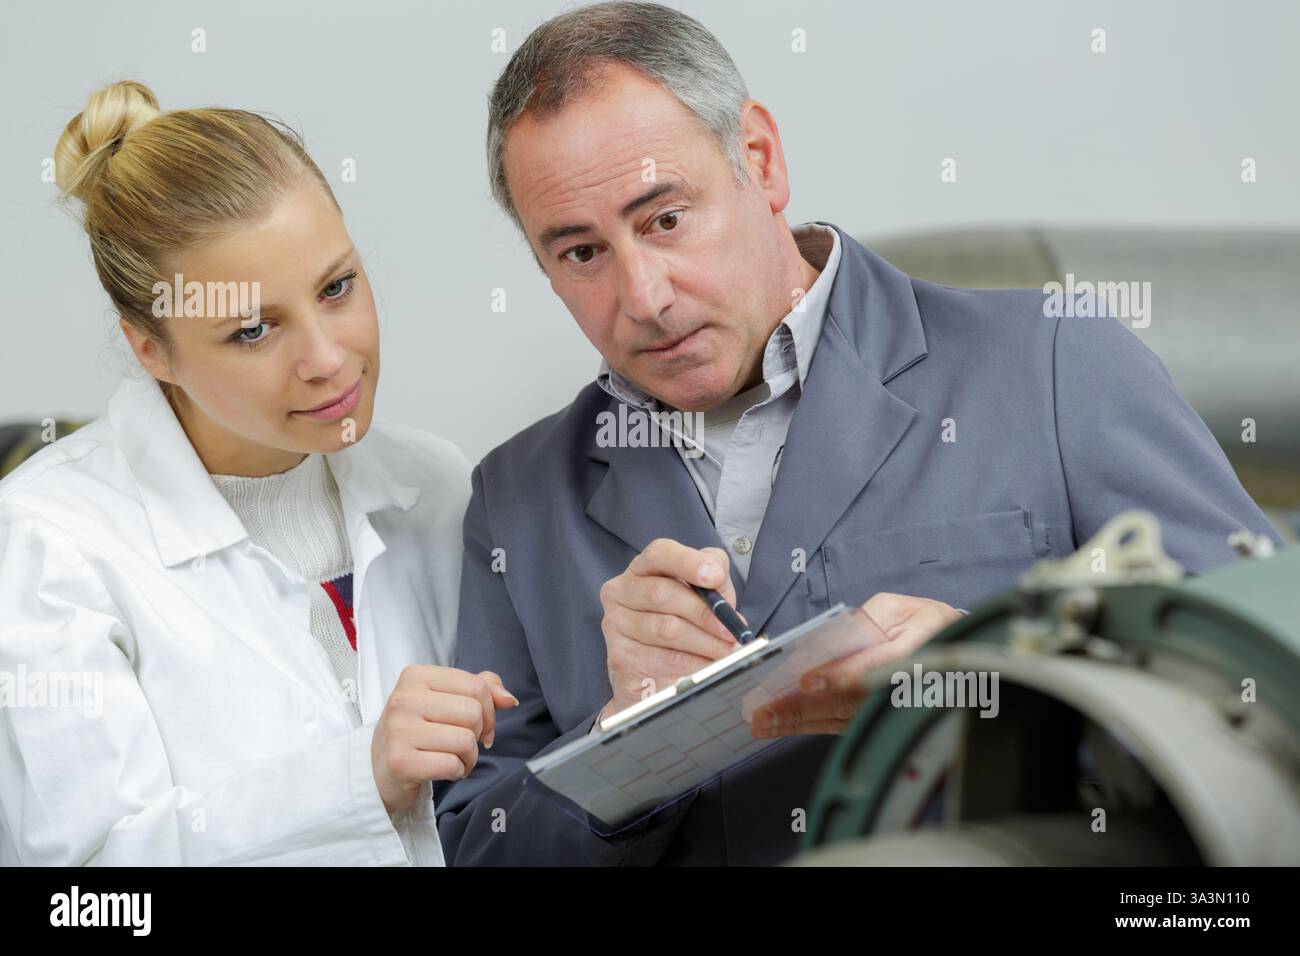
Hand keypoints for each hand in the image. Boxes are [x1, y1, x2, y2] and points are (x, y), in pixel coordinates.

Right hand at [371, 666, 517, 813]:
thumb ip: (480, 690)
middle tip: (461, 744)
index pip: (476, 686)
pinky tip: (443, 770)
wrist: (377, 769)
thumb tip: (509, 698)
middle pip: (473, 713)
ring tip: (452, 758)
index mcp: (416, 676)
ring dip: (468, 757)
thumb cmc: (416, 730)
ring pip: (465, 741)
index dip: (489, 710)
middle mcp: (404, 698)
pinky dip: (457, 772)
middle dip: (477, 735)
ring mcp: (399, 729)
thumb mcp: (443, 700)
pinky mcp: (400, 761)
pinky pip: (452, 765)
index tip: (479, 726)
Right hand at [596, 538, 742, 721]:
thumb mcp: (703, 594)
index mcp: (642, 568)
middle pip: (663, 594)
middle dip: (704, 613)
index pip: (660, 554)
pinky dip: (693, 664)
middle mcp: (621, 591)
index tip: (716, 577)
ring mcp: (616, 623)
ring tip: (727, 651)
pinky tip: (709, 666)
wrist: (656, 672)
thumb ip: (714, 577)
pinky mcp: (620, 656)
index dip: (688, 562)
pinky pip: (663, 659)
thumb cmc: (681, 623)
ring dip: (704, 642)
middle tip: (731, 630)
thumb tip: (718, 576)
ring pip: (666, 629)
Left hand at [750, 592, 961, 738]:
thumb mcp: (899, 609)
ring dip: (800, 722)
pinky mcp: (877, 719)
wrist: (961, 653)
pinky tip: (783, 725)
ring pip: (841, 719)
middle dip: (803, 708)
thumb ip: (863, 621)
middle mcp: (902, 689)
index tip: (808, 680)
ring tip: (764, 722)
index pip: (875, 668)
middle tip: (765, 713)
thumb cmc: (927, 626)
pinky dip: (810, 725)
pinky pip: (841, 723)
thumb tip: (826, 639)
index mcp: (915, 654)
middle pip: (848, 702)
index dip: (840, 675)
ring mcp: (889, 710)